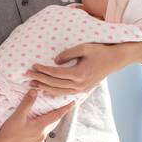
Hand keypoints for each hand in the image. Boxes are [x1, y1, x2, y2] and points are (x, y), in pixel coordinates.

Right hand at [0, 89, 74, 141]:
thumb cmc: (9, 133)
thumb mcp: (17, 116)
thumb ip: (27, 103)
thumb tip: (35, 91)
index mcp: (40, 127)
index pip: (57, 115)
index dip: (65, 109)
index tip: (73, 103)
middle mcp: (42, 137)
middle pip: (52, 124)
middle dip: (56, 116)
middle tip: (59, 110)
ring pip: (45, 133)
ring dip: (44, 126)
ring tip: (40, 121)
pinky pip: (38, 141)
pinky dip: (38, 135)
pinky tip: (31, 134)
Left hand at [26, 41, 141, 95]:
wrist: (115, 60)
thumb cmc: (100, 51)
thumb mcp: (84, 47)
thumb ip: (68, 53)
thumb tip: (54, 61)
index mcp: (79, 74)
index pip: (55, 73)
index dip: (43, 70)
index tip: (32, 66)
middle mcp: (79, 84)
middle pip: (54, 84)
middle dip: (39, 79)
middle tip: (26, 76)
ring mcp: (81, 89)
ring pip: (58, 91)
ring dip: (44, 87)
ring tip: (32, 84)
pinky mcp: (82, 90)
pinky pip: (65, 93)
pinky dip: (54, 92)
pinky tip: (45, 90)